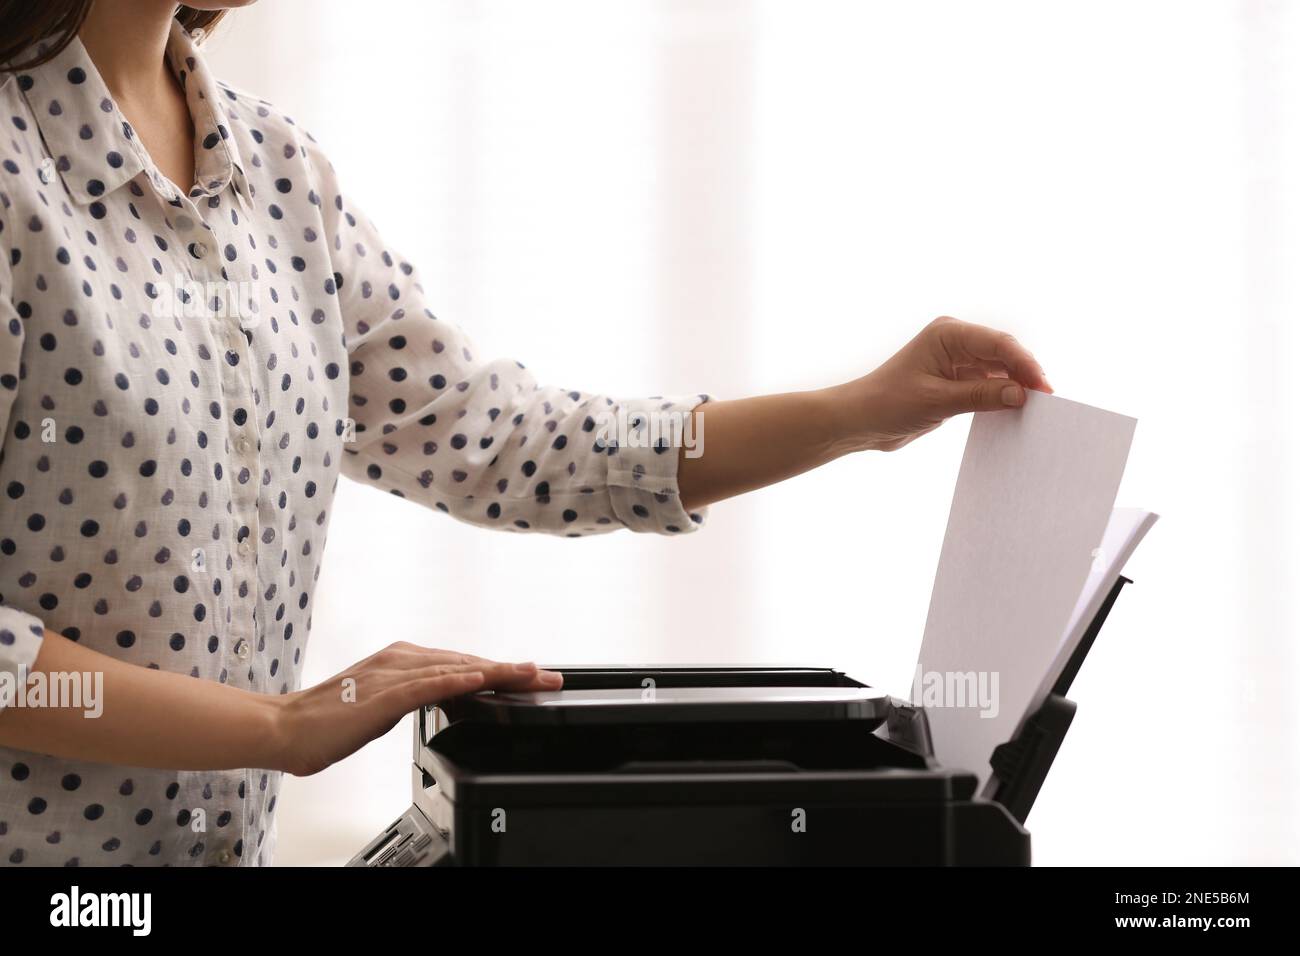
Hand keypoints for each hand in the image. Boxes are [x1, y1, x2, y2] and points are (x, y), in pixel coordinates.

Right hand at [272, 644, 561, 775]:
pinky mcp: (381, 695)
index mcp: (402, 660)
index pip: (464, 663)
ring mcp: (392, 674)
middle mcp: (401, 659)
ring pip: (457, 669)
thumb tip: (444, 700)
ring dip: (498, 672)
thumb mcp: (383, 707)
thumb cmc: (328, 722)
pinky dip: (457, 680)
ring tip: (532, 676)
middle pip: (470, 662)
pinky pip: (427, 685)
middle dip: (514, 671)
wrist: (284, 729)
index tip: (535, 676)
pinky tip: (481, 681)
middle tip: (552, 678)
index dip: (502, 670)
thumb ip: (414, 698)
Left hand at [832, 316, 1052, 452]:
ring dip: (1015, 387)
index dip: (1025, 364)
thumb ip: (980, 396)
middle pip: (1003, 353)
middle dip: (1025, 374)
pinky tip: (1015, 411)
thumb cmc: (887, 403)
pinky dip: (1001, 396)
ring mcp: (956, 361)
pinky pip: (988, 385)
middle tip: (1046, 402)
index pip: (998, 343)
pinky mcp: (956, 381)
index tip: (1043, 388)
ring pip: (999, 370)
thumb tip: (1021, 394)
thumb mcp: (937, 401)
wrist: (860, 420)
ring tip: (1036, 409)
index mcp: (948, 333)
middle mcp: (955, 341)